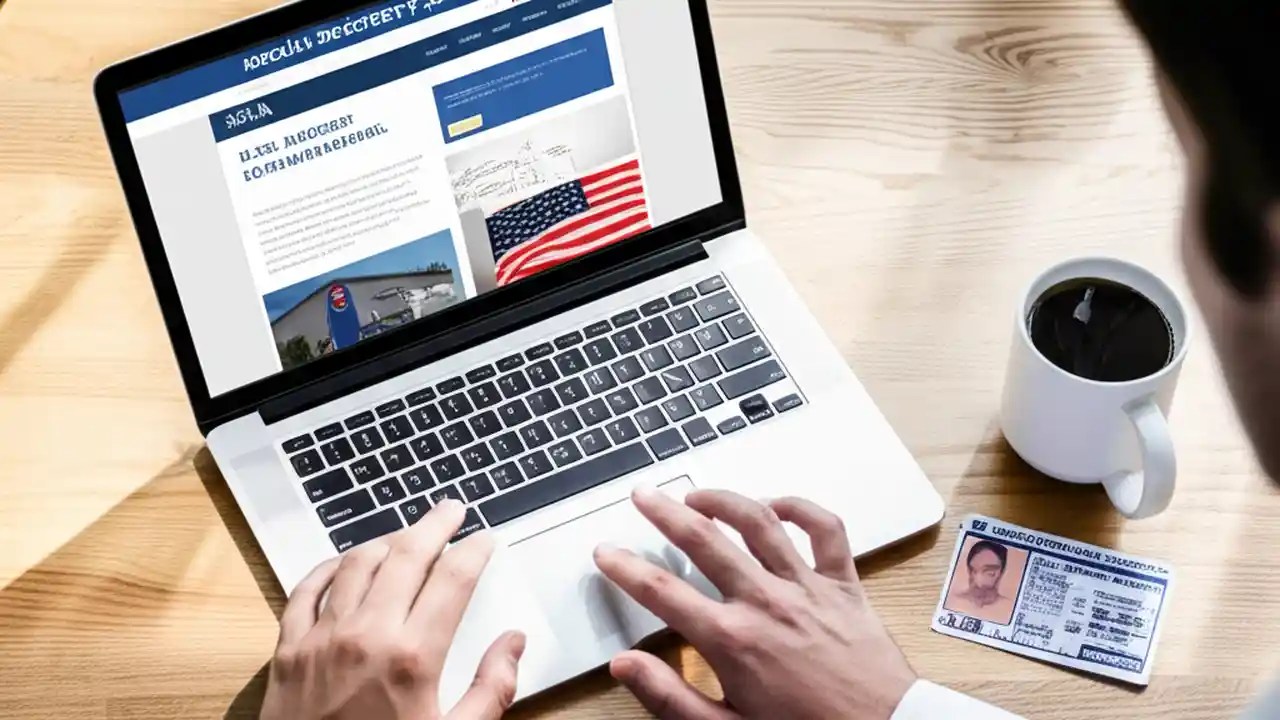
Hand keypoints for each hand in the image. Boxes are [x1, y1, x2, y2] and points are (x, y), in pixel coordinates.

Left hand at [261, 500, 524, 719]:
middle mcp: (366, 636)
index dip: (475, 550)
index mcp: (413, 657)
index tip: (486, 540)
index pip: (454, 579)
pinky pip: (305, 590)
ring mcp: (321, 640)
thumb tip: (512, 643)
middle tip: (451, 510)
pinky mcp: (287, 652)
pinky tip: (345, 563)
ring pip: (356, 562)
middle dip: (434, 524)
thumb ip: (490, 689)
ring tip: (405, 535)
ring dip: (385, 540)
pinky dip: (329, 567)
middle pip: (406, 554)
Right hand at [594, 489, 916, 719]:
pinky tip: (775, 505)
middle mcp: (765, 603)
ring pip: (759, 524)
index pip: (662, 593)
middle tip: (643, 495)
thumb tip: (624, 665)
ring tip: (696, 494)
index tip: (605, 551)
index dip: (625, 568)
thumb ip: (670, 696)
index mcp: (732, 641)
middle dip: (666, 513)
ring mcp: (806, 588)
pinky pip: (825, 530)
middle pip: (704, 542)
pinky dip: (800, 509)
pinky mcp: (843, 585)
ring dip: (723, 501)